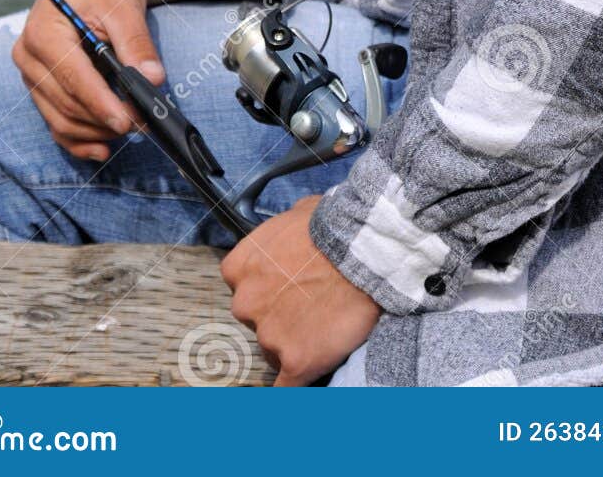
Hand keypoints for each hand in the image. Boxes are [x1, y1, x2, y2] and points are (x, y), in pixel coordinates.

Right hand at [12, 0, 193, 160]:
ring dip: (95, 132)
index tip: (128, 121)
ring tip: (131, 131)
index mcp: (43, 32)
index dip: (100, 103)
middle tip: (143, 125)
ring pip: (60, 119)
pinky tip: (103, 149)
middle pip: (66, 103)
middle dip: (104, 119)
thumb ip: (136, 43)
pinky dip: (78, 140)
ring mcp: (31, 75)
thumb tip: (154, 79)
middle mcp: (28, 56)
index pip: (72, 78)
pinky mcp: (40, 88)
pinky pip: (55, 123)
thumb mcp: (123, 6)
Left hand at [221, 195, 380, 385]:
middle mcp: (245, 304)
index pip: (242, 289)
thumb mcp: (295, 214)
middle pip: (256, 322)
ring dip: (295, 344)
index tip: (287, 290)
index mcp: (238, 268)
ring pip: (275, 351)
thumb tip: (288, 239)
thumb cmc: (334, 226)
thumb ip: (279, 237)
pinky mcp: (295, 362)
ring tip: (326, 328)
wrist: (364, 250)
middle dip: (279, 317)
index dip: (267, 291)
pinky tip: (302, 381)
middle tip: (311, 307)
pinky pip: (284, 389)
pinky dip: (292, 387)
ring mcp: (268, 335)